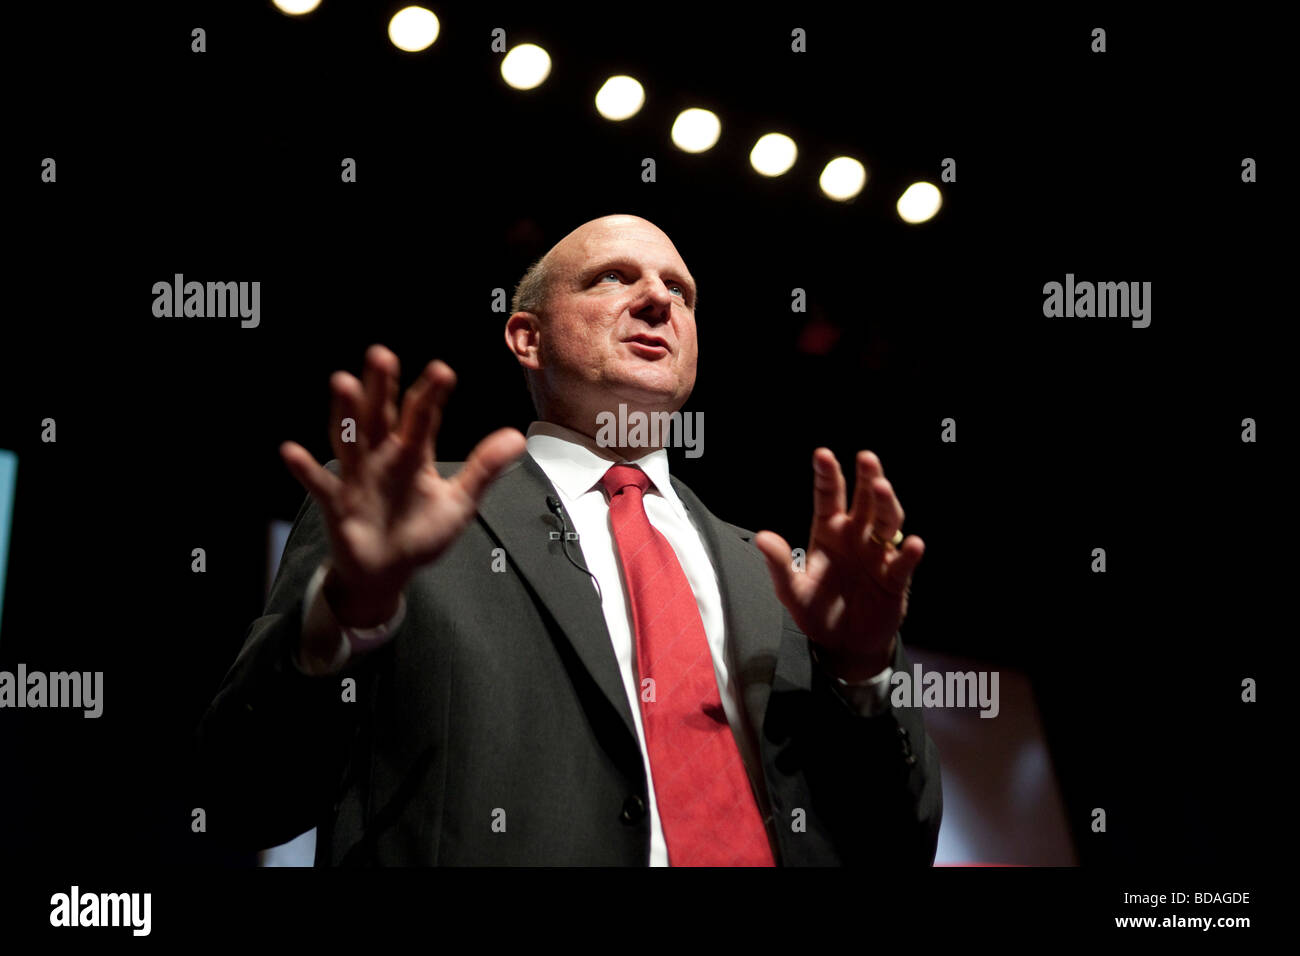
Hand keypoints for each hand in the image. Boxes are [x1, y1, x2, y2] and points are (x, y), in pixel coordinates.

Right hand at [280, 345, 525, 633]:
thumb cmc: (420, 532)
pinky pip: (319, 485)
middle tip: (382, 355)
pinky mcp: (337, 503)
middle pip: (380, 415)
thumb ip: (484, 469)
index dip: (431, 395)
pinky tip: (291, 451)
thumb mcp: (458, 503)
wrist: (387, 571)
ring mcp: (357, 477)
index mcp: (412, 453)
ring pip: (350, 439)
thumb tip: (517, 438)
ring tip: (343, 382)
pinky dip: (306, 470)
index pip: (422, 417)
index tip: (442, 371)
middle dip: (381, 387)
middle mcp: (381, 456)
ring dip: (346, 413)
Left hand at [754, 448, 924, 680]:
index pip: (829, 496)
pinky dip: (910, 553)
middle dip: (867, 478)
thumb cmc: (816, 611)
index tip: (822, 454)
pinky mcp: (895, 579)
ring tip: (882, 488)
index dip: (827, 475)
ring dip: (886, 505)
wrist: (842, 645)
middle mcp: (856, 537)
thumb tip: (761, 537)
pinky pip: (904, 563)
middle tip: (866, 458)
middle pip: (865, 501)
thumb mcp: (791, 590)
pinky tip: (912, 543)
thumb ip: (779, 563)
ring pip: (887, 522)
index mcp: (829, 532)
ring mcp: (878, 555)